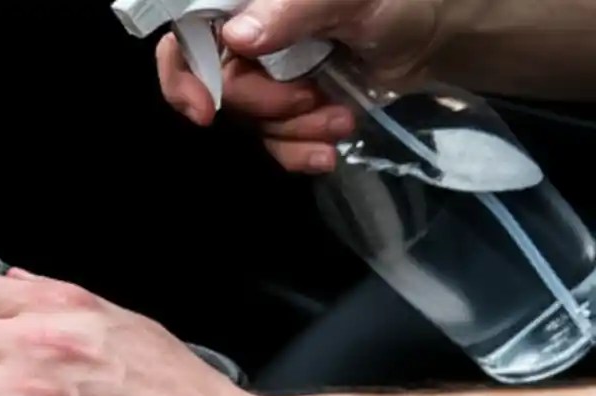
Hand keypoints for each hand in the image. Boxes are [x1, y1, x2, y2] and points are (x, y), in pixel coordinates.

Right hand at [157, 0, 446, 172]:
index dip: (184, 74)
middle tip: (309, 101)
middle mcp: (246, 36)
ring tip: (340, 123)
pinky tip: (327, 154)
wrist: (438, 35)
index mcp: (249, 3)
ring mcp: (266, 74)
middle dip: (264, 106)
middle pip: (219, 87)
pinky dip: (297, 151)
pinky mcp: (289, 107)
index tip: (206, 112)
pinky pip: (273, 141)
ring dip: (292, 131)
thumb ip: (293, 9)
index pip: (187, 33)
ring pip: (250, 119)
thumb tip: (236, 38)